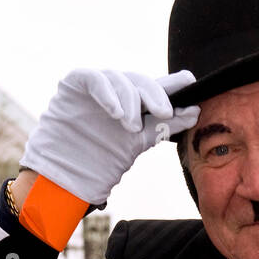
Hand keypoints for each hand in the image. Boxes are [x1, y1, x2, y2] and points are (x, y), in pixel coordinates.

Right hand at [20, 68, 200, 204]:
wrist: (64, 179)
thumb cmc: (98, 164)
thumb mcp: (136, 144)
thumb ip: (162, 127)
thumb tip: (194, 112)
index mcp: (132, 105)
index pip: (155, 89)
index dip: (173, 84)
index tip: (191, 82)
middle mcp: (115, 93)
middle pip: (140, 81)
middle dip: (155, 94)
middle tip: (165, 112)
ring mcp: (95, 88)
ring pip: (119, 79)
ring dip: (130, 100)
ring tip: (131, 126)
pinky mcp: (74, 84)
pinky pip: (94, 79)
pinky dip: (107, 93)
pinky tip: (116, 113)